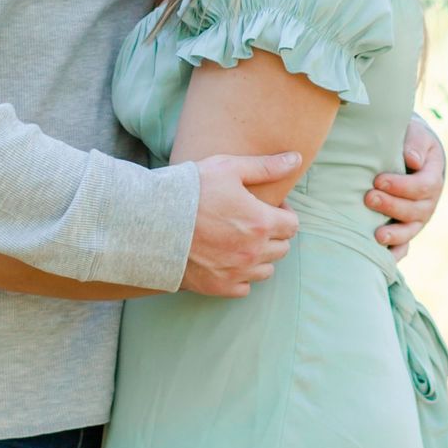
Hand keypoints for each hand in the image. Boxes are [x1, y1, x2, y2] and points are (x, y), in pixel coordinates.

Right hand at [182, 153, 301, 296]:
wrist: (151, 221)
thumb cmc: (190, 190)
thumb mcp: (228, 168)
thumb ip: (266, 167)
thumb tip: (296, 159)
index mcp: (261, 222)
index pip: (292, 225)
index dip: (283, 213)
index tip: (268, 207)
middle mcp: (254, 251)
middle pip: (282, 248)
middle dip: (273, 234)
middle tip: (253, 222)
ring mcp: (236, 272)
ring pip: (266, 270)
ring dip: (259, 256)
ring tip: (240, 241)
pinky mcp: (218, 287)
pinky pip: (244, 288)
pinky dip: (241, 276)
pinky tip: (227, 261)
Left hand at [364, 117, 445, 259]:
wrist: (408, 153)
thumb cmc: (409, 141)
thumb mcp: (416, 134)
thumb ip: (415, 143)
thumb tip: (412, 160)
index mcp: (433, 177)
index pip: (423, 186)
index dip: (402, 186)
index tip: (378, 179)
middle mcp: (428, 202)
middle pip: (416, 210)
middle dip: (392, 206)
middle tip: (368, 198)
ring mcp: (418, 219)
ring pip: (411, 230)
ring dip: (395, 234)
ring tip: (377, 236)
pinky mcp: (405, 229)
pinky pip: (404, 246)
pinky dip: (395, 253)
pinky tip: (381, 257)